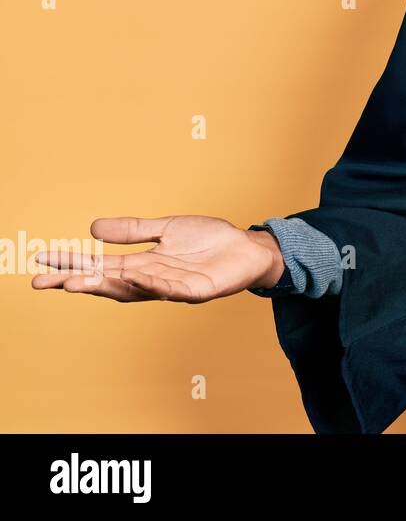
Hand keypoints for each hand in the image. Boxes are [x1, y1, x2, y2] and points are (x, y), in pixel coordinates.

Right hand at [30, 215, 284, 301]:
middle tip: (42, 282)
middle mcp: (153, 280)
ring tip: (76, 281)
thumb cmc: (210, 240)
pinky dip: (154, 284)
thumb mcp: (167, 229)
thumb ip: (134, 230)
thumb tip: (93, 228)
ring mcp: (174, 288)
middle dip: (76, 282)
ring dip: (106, 286)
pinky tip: (136, 277)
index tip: (42, 259)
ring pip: (134, 290)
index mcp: (144, 266)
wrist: (249, 248)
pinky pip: (173, 290)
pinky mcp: (199, 292)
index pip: (101, 266)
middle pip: (109, 283)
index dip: (73, 264)